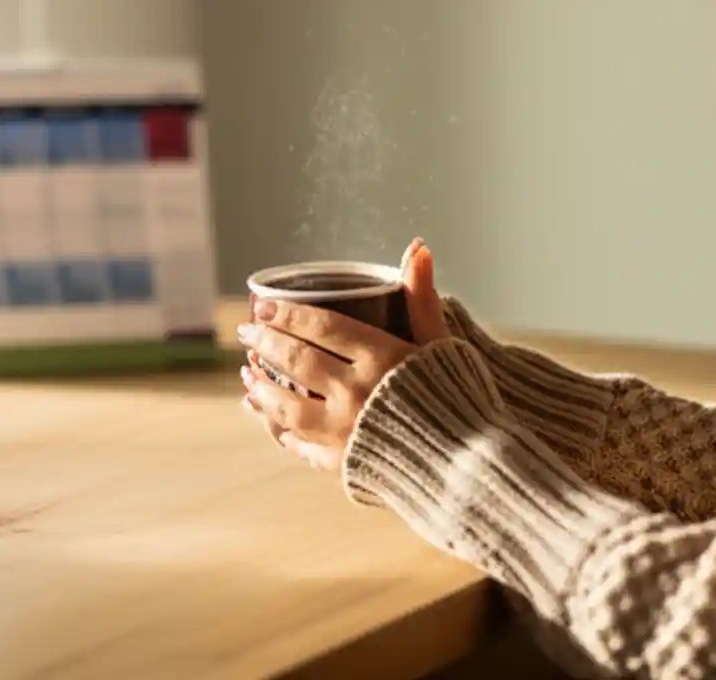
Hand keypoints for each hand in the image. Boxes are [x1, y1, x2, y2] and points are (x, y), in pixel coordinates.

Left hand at [240, 238, 449, 470]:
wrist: (469, 468)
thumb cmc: (459, 400)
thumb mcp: (443, 345)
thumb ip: (422, 299)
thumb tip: (418, 246)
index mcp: (382, 359)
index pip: (322, 327)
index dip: (289, 314)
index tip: (264, 306)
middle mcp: (357, 393)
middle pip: (298, 361)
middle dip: (265, 343)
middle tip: (246, 332)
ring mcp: (346, 432)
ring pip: (287, 405)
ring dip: (262, 388)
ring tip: (247, 373)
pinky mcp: (343, 464)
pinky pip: (300, 445)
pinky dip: (279, 430)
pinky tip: (268, 419)